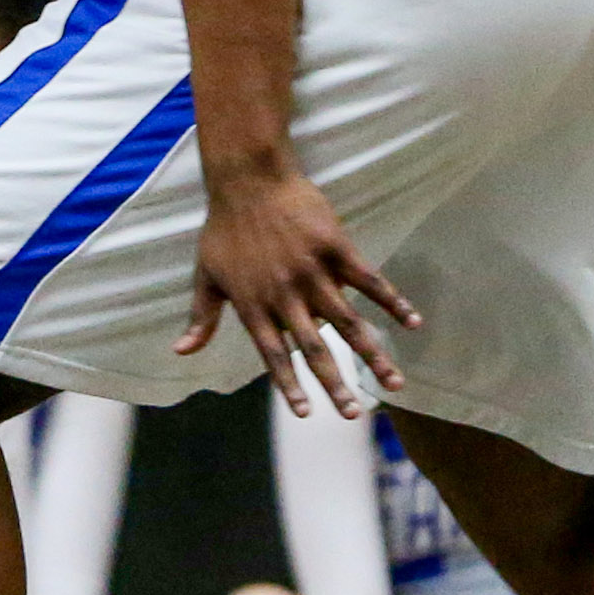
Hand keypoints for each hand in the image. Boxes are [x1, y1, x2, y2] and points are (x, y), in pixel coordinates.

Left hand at [176, 169, 420, 417]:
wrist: (248, 180)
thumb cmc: (223, 228)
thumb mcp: (205, 275)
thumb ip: (201, 317)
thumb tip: (181, 352)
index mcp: (253, 304)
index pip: (272, 355)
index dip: (289, 385)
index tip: (307, 414)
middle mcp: (284, 295)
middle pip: (313, 348)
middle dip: (336, 383)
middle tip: (355, 414)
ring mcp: (313, 271)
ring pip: (348, 322)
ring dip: (373, 354)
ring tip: (395, 383)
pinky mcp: (336, 247)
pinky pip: (370, 281)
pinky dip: (393, 302)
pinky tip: (412, 323)